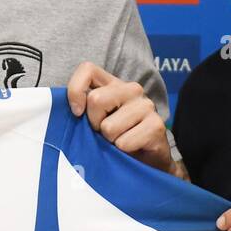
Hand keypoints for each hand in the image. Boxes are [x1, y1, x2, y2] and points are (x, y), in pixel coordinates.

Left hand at [65, 61, 180, 176]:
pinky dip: (122, 151)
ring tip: (119, 141)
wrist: (147, 160)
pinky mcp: (156, 125)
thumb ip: (83, 109)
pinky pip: (123, 142)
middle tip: (104, 133)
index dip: (75, 90)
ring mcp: (146, 105)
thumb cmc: (116, 137)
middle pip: (96, 99)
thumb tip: (74, 111)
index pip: (88, 69)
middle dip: (94, 123)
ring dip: (109, 141)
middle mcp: (131, 89)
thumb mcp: (95, 120)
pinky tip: (131, 148)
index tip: (77, 113)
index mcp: (113, 84)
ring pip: (108, 127)